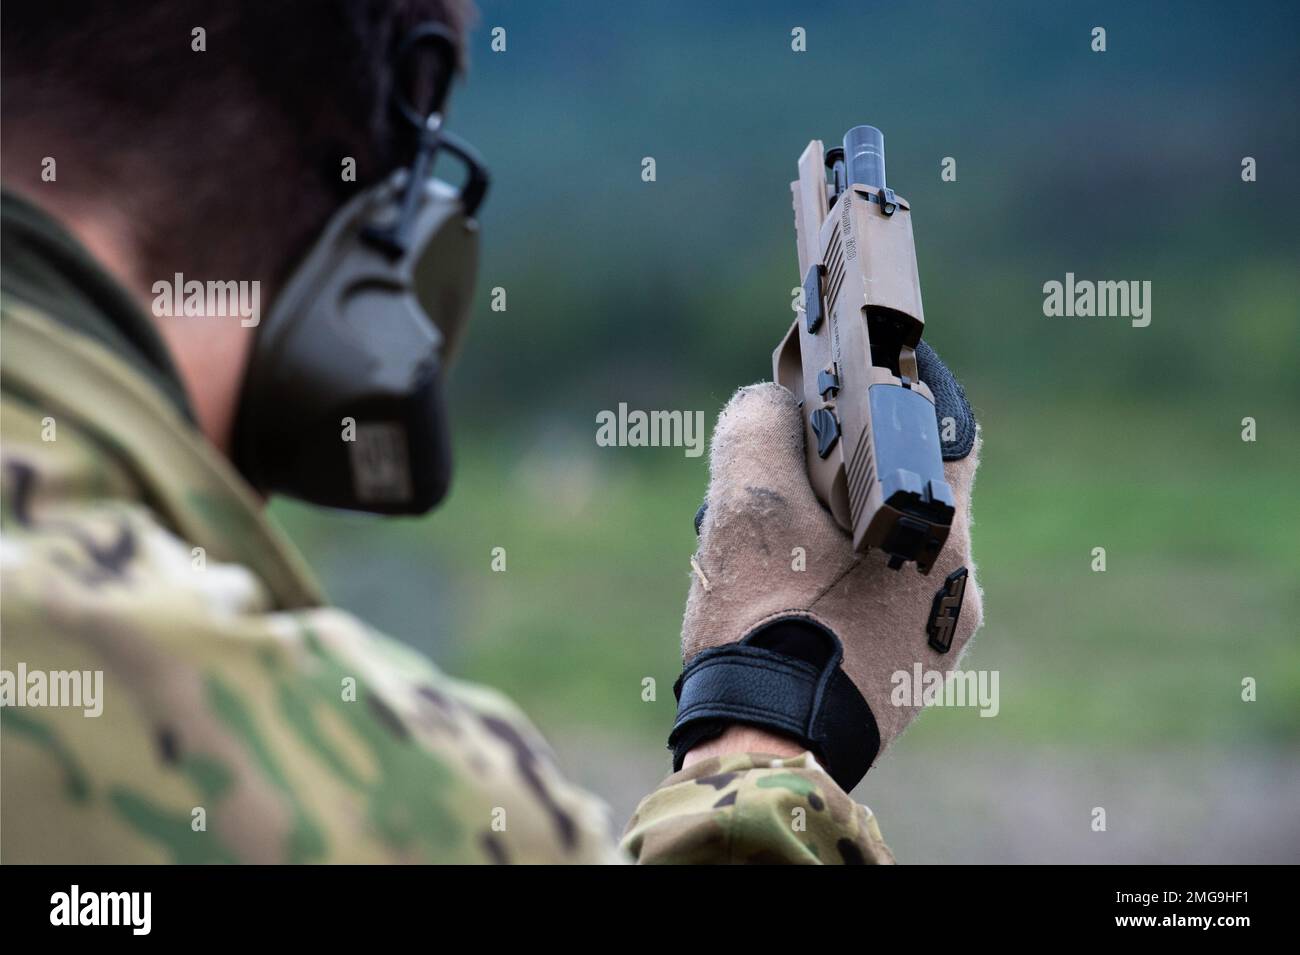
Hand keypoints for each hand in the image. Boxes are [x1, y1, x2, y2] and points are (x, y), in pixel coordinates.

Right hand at [672, 344, 982, 789]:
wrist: (766, 754)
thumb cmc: (762, 625)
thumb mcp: (745, 504)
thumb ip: (760, 426)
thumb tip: (773, 405)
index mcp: (939, 529)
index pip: (938, 421)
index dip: (888, 389)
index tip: (841, 380)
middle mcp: (957, 583)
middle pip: (905, 488)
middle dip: (844, 468)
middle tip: (782, 469)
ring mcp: (938, 638)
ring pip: (889, 549)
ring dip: (838, 530)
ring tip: (770, 545)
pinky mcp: (911, 678)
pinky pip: (881, 602)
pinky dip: (840, 583)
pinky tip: (786, 598)